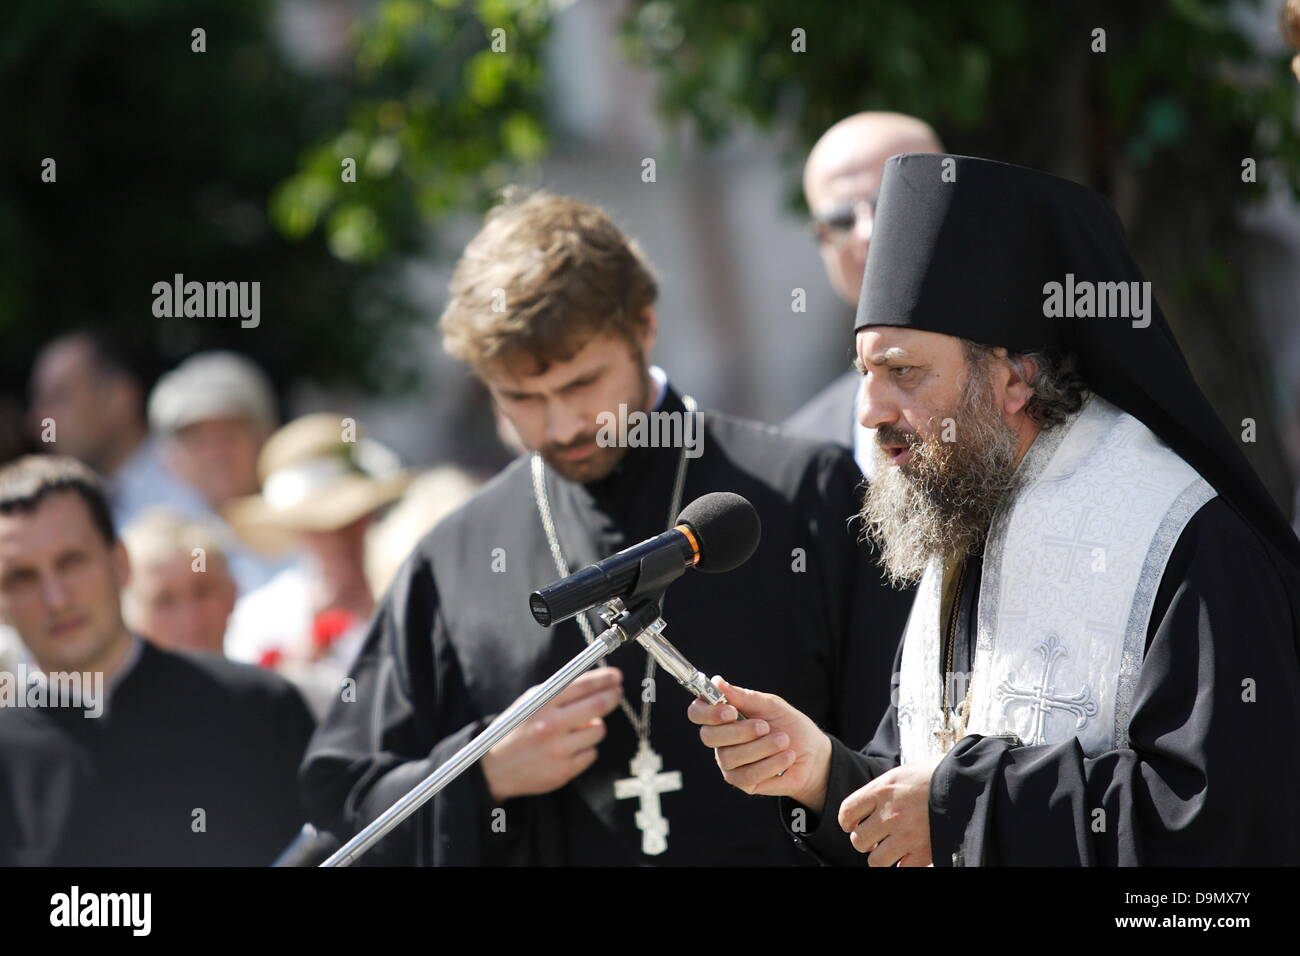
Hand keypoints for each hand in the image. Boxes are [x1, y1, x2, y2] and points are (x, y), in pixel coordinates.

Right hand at [482, 667, 622, 802]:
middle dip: (613, 696)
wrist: (495, 768)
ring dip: (596, 726)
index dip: (604, 679)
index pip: (581, 685)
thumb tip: (595, 683)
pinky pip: (592, 753)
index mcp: (542, 704)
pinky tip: (571, 747)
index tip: (616, 677)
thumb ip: (558, 692)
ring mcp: (558, 749)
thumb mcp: (530, 703)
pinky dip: (586, 748)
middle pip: (597, 706)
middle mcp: (551, 725)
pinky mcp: (564, 771)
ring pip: (598, 730)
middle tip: (617, 693)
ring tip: (582, 727)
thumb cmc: (516, 730)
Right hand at [687, 676, 831, 811]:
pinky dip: (770, 764)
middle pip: (708, 736)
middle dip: (739, 731)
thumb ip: (743, 696)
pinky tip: (787, 756)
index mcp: (723, 716)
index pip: (698, 713)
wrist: (812, 754)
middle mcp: (721, 740)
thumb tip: (717, 682)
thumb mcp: (770, 705)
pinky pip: (747, 775)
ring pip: (730, 756)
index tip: (731, 711)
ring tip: (783, 740)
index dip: (708, 712)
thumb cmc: (789, 725)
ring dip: (761, 747)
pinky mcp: (743, 782)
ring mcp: (729, 762)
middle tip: (765, 726)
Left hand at [837, 754, 942, 866]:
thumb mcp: (904, 773)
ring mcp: (906, 834)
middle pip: (858, 840)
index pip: (847, 811)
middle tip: (876, 838)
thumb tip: (872, 804)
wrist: (970, 782)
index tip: (853, 824)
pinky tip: (908, 857)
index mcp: (882, 789)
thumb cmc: (937, 774)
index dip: (847, 822)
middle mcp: (890, 813)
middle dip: (865, 841)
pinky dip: (903, 866)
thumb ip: (885, 790)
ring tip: (890, 850)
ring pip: (875, 861)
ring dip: (881, 858)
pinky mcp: (924, 851)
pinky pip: (902, 869)